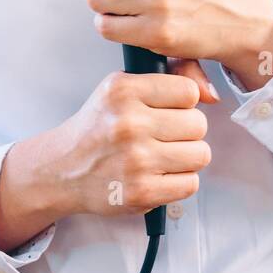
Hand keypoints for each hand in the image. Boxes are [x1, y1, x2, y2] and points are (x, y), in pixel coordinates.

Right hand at [0, 65, 215, 248]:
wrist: (61, 170)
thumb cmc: (99, 127)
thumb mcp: (122, 89)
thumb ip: (169, 79)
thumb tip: (212, 93)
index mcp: (123, 92)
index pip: (188, 92)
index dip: (183, 103)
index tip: (167, 110)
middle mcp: (128, 124)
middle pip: (199, 124)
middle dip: (186, 131)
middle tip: (164, 137)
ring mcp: (135, 161)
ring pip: (200, 154)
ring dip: (187, 158)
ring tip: (163, 156)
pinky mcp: (141, 193)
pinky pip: (191, 184)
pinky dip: (179, 182)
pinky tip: (159, 175)